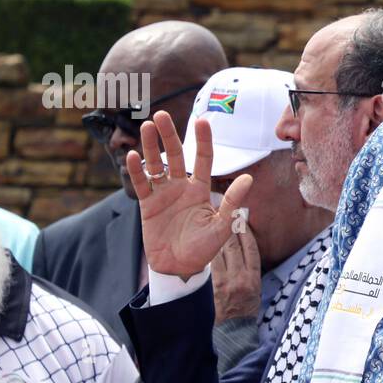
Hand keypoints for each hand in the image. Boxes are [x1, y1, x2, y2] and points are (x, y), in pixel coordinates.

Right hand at [126, 111, 252, 277]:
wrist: (180, 268)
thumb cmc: (204, 249)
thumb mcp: (221, 226)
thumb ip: (232, 202)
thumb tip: (249, 179)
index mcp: (200, 189)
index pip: (202, 159)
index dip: (202, 140)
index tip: (202, 120)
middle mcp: (181, 187)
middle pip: (174, 155)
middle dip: (168, 135)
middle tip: (161, 115)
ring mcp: (163, 194)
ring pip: (155, 165)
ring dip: (150, 146)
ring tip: (146, 126)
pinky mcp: (147, 205)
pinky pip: (141, 184)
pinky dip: (136, 171)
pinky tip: (132, 156)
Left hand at [211, 221, 260, 323]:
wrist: (233, 328)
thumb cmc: (246, 307)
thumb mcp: (256, 288)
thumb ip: (251, 268)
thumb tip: (244, 246)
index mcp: (254, 278)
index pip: (251, 248)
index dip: (246, 232)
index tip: (242, 221)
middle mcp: (240, 278)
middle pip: (234, 246)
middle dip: (230, 229)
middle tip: (226, 216)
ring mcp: (224, 281)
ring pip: (219, 252)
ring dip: (216, 237)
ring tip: (212, 223)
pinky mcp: (211, 285)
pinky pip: (209, 263)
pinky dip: (208, 251)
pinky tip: (204, 242)